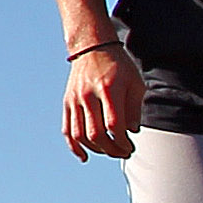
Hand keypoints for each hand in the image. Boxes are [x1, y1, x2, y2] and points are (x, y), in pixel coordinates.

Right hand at [60, 41, 145, 161]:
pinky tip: (84, 156)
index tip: (130, 147)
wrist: (92, 47)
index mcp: (109, 89)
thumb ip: (135, 108)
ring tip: (108, 151)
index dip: (123, 142)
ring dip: (96, 150)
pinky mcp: (67, 102)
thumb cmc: (118, 66)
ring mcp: (75, 99)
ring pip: (80, 135)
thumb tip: (132, 132)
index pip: (114, 125)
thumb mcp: (135, 83)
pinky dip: (74, 146)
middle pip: (96, 134)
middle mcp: (89, 95)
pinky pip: (67, 129)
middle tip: (122, 153)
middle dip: (111, 150)